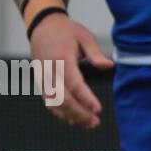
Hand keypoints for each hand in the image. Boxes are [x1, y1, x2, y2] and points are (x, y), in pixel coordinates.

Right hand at [28, 13, 114, 128]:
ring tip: (88, 124)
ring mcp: (42, 78)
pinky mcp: (40, 82)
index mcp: (62, 59)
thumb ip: (96, 53)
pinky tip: (74, 119)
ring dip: (70, 116)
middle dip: (78, 113)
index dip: (86, 99)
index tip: (98, 110)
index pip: (74, 84)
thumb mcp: (85, 36)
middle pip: (62, 98)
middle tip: (95, 123)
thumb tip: (109, 66)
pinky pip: (48, 101)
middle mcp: (49, 71)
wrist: (42, 27)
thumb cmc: (67, 31)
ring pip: (53, 103)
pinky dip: (60, 112)